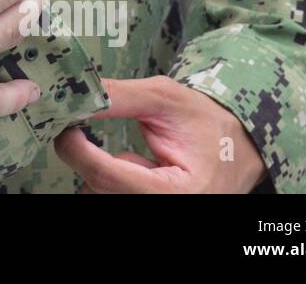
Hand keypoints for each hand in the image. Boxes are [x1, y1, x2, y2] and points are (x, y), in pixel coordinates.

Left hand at [54, 75, 266, 192]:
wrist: (240, 147)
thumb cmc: (209, 123)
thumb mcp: (166, 99)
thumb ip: (119, 97)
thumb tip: (76, 95)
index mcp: (179, 193)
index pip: (108, 176)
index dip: (76, 149)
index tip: (64, 125)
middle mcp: (169, 209)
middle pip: (100, 186)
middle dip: (84, 154)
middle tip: (78, 127)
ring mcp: (156, 211)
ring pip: (101, 192)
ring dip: (98, 167)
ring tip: (129, 150)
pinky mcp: (145, 206)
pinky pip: (111, 193)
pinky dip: (110, 175)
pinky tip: (134, 165)